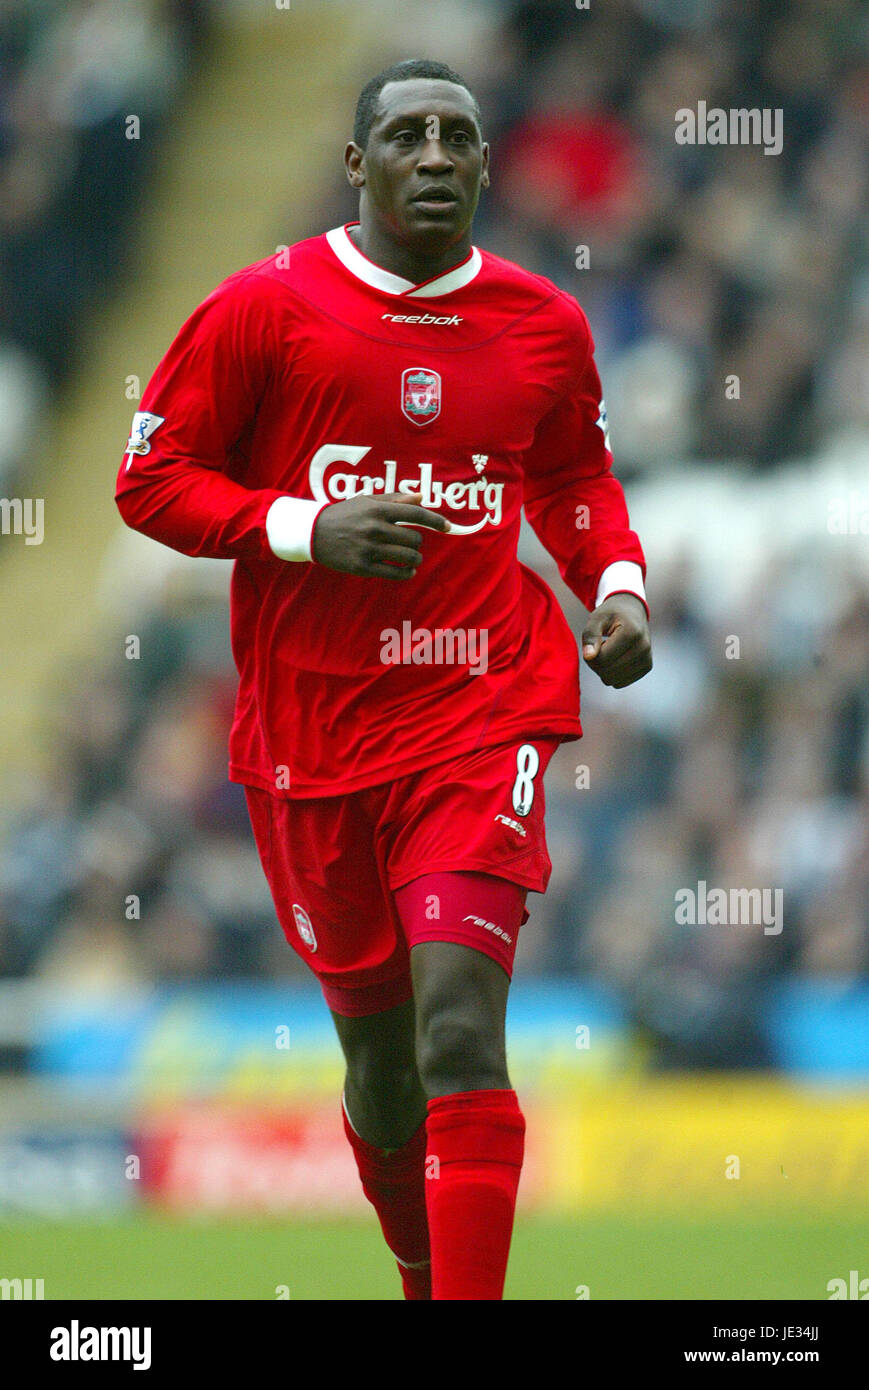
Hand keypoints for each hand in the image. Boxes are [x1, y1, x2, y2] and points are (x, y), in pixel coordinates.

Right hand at [311, 491, 449, 579]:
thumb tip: (421, 497)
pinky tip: (408, 571)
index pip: (416, 514)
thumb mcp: (367, 502)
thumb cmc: (344, 514)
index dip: (436, 521)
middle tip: (411, 543)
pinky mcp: (363, 567)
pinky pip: (395, 574)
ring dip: (415, 559)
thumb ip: (395, 499)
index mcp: (378, 510)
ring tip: (413, 558)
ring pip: (408, 558)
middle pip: (414, 539)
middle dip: (417, 542)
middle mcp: (375, 529)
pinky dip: (406, 574)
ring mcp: (369, 549)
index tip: (448, 527)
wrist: (313, 532)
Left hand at [581, 593, 651, 687]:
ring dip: (603, 669)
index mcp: (632, 633)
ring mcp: (647, 659)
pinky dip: (612, 674)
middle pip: (607, 673)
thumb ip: (590, 635)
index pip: (602, 659)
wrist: (632, 611)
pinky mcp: (647, 667)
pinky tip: (615, 659)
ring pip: (612, 681)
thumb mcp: (596, 618)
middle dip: (596, 663)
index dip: (590, 655)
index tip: (592, 643)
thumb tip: (588, 656)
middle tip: (598, 648)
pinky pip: (620, 684)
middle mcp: (643, 647)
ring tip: (607, 652)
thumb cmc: (611, 614)